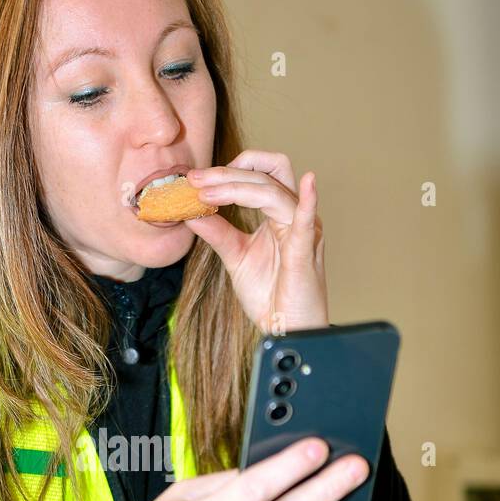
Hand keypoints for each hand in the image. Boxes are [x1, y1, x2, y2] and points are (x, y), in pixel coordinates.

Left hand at [184, 152, 327, 333]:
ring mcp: (302, 231)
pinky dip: (309, 202)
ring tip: (206, 194)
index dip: (227, 171)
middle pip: (267, 175)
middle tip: (197, 180)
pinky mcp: (305, 251)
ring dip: (237, 188)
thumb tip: (191, 211)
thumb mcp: (236, 257)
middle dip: (228, 173)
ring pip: (273, 193)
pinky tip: (309, 182)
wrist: (284, 329)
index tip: (195, 179)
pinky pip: (307, 222)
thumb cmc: (270, 294)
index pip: (258, 176)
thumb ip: (217, 232)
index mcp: (279, 213)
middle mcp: (293, 215)